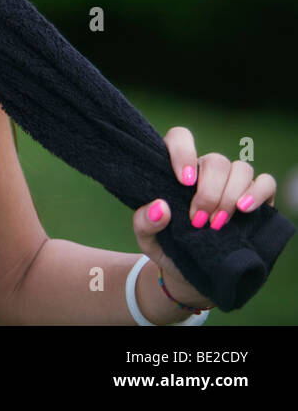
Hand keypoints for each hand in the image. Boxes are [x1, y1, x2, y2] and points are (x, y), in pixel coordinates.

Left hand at [134, 124, 277, 309]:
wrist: (190, 272)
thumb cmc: (166, 246)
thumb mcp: (146, 238)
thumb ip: (145, 222)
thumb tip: (160, 206)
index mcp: (175, 170)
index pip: (180, 138)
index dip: (183, 152)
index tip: (183, 181)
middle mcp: (205, 171)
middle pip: (214, 161)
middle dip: (208, 193)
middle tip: (198, 221)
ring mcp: (231, 182)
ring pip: (240, 168)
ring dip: (230, 196)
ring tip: (218, 223)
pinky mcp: (256, 198)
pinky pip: (265, 182)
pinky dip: (258, 193)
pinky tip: (245, 209)